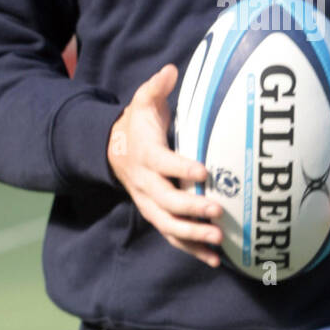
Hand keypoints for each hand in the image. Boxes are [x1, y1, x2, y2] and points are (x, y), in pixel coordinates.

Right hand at [107, 63, 222, 268]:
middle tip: (217, 211)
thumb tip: (171, 70)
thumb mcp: (143, 102)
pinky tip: (214, 259)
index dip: (182, 168)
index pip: (164, 164)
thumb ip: (156, 87)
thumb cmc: (138, 125)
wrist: (112, 150)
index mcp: (147, 155)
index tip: (204, 172)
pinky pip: (173, 237)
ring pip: (168, 225)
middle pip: (167, 202)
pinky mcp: (157, 215)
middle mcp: (146, 184)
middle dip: (191, 210)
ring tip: (217, 240)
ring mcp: (150, 204)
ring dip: (193, 236)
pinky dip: (192, 249)